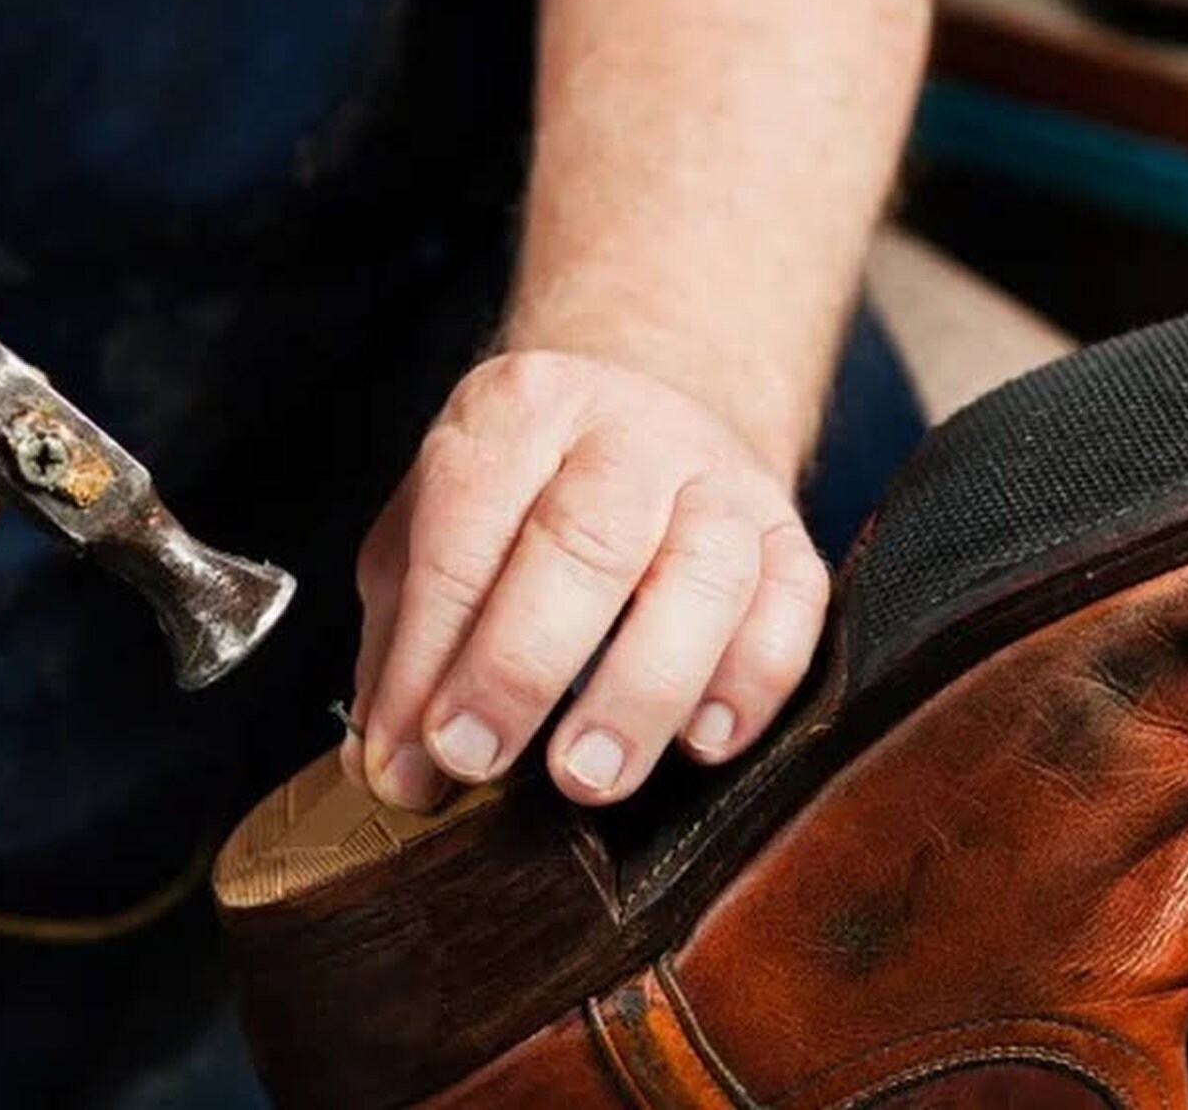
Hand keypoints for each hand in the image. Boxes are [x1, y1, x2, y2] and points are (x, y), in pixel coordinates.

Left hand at [345, 350, 828, 809]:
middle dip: (522, 664)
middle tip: (479, 760)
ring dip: (643, 689)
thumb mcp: (433, 524)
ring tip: (589, 775)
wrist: (647, 412)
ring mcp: (718, 475)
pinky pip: (794, 604)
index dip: (430, 653)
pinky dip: (753, 681)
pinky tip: (702, 742)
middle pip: (586, 537)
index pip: (465, 532)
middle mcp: (624, 429)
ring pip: (704, 571)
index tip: (409, 755)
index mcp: (516, 410)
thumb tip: (393, 763)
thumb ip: (404, 634)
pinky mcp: (787, 529)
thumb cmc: (523, 491)